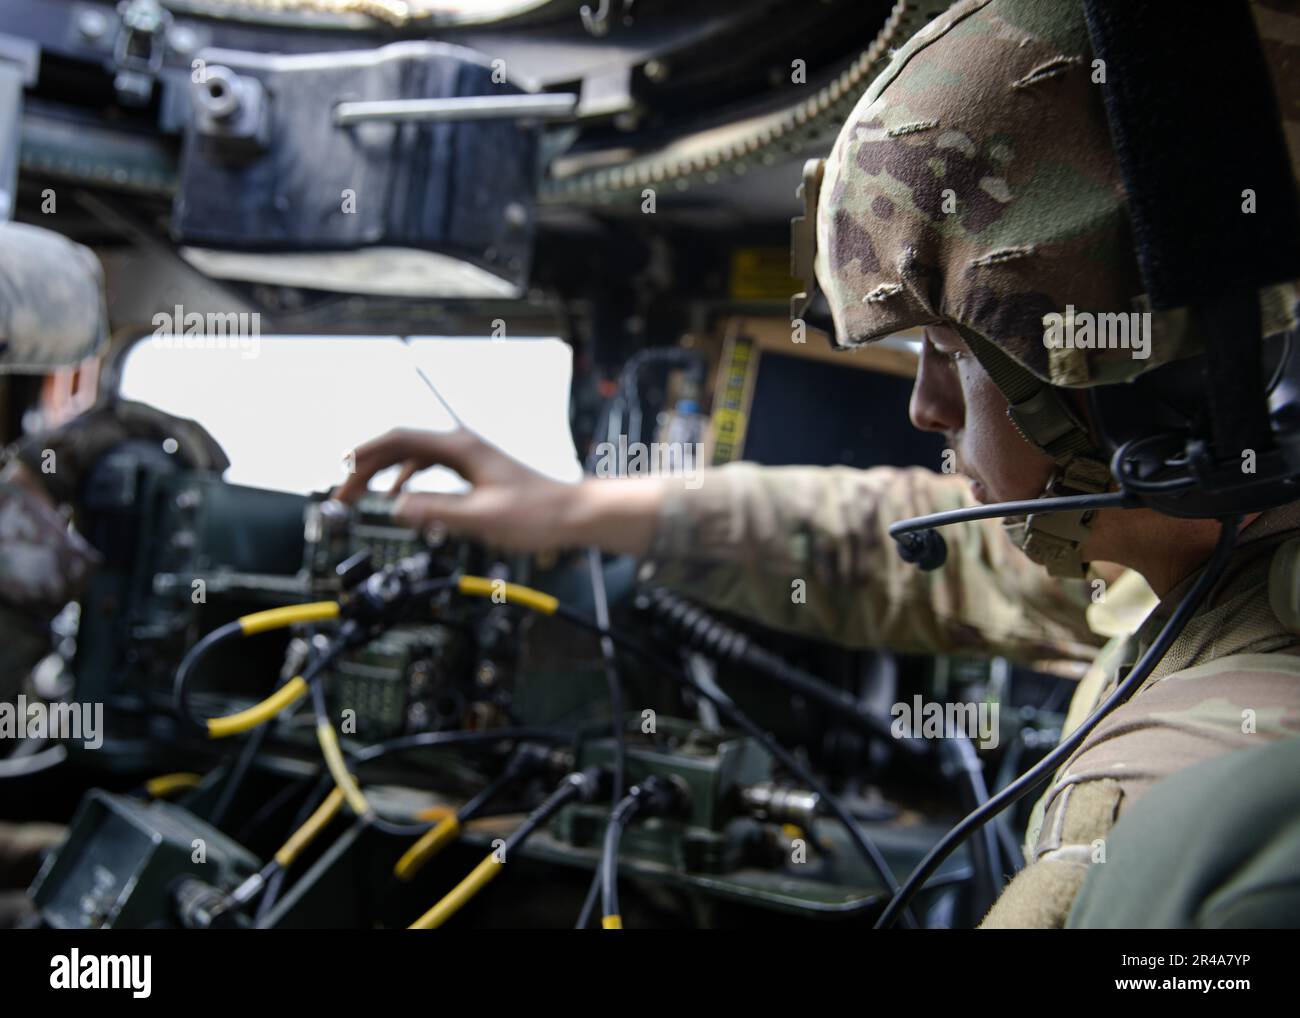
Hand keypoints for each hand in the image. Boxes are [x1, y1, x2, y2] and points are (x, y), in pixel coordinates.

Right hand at [333, 428, 582, 551]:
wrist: (572, 514)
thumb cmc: (536, 514)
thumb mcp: (481, 518)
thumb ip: (437, 511)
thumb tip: (396, 508)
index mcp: (460, 448)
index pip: (398, 440)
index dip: (364, 455)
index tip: (341, 471)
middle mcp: (461, 446)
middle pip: (400, 447)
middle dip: (367, 468)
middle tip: (343, 494)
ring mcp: (468, 457)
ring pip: (413, 458)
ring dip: (384, 475)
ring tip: (363, 497)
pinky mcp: (474, 471)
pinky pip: (430, 469)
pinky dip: (408, 482)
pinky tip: (402, 500)